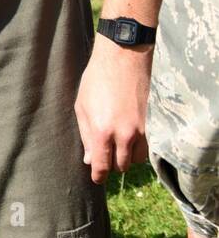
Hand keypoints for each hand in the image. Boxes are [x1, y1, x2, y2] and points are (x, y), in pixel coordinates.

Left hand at [74, 34, 151, 183]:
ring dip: (128, 156)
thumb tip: (89, 159)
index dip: (99, 176)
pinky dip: (140, 146)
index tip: (97, 179)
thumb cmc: (97, 80)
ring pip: (137, 159)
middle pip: (122, 166)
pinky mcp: (155, 123)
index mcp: (103, 131)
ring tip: (119, 142)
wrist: (123, 59)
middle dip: (112, 163)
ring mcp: (143, 130)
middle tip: (106, 154)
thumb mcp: (82, 107)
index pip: (102, 166)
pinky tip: (131, 135)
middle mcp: (125, 135)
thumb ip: (86, 136)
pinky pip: (149, 146)